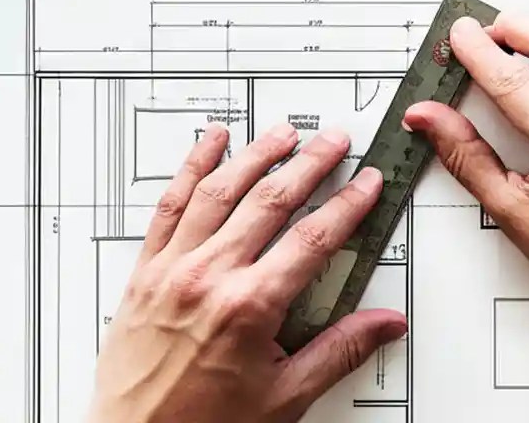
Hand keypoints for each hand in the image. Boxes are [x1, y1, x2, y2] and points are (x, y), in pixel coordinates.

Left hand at [87, 124, 407, 422]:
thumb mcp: (284, 398)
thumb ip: (339, 352)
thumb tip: (384, 325)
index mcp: (249, 308)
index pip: (313, 239)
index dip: (346, 205)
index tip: (366, 185)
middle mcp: (208, 278)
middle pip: (270, 201)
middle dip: (309, 164)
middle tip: (334, 141)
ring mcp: (172, 269)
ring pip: (220, 191)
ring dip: (255, 155)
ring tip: (283, 133)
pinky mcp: (144, 271)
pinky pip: (169, 205)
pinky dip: (191, 168)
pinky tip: (209, 145)